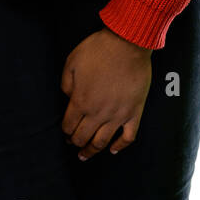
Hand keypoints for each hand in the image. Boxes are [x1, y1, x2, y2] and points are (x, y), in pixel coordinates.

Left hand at [60, 27, 151, 158]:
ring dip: (92, 150)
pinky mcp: (134, 112)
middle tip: (73, 144)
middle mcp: (98, 113)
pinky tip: (113, 150)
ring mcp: (118, 115)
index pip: (69, 125)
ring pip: (102, 141)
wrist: (127, 44)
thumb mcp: (71, 61)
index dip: (65, 131)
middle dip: (76, 142)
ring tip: (86, 155)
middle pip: (83, 137)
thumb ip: (66, 84)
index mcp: (81, 101)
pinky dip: (120, 147)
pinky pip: (128, 137)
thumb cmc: (98, 49)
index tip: (65, 132)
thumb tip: (67, 97)